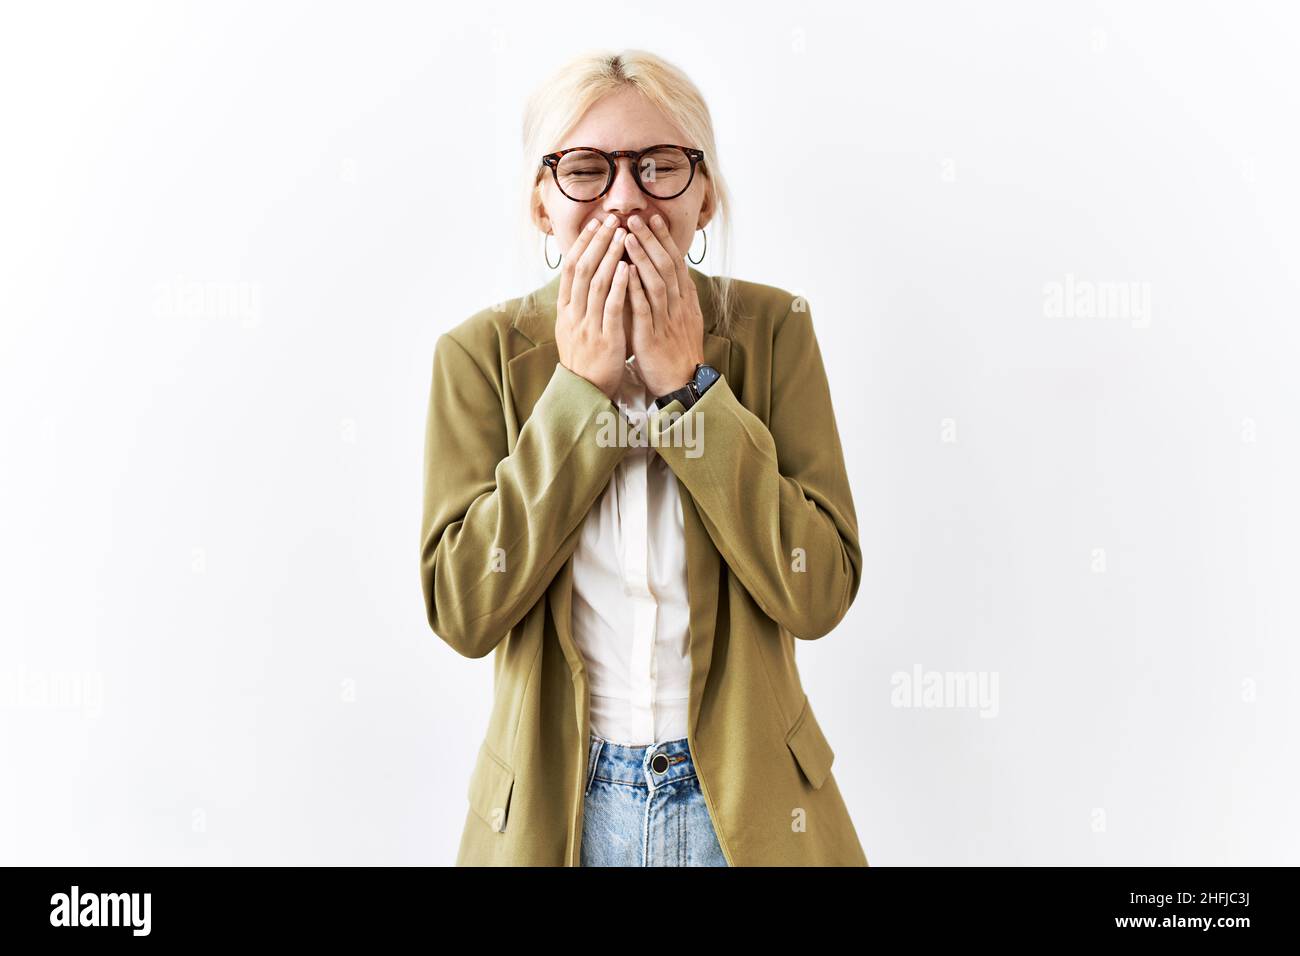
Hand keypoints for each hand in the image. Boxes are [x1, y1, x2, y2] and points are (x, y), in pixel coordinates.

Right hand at [554, 215, 629, 400]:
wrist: (584, 394)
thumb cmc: (586, 358)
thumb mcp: (575, 328)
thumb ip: (580, 303)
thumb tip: (587, 275)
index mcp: (566, 310)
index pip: (571, 268)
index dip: (583, 243)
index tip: (595, 223)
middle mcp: (573, 314)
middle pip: (583, 269)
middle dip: (597, 242)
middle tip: (611, 220)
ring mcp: (588, 327)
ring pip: (596, 284)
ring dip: (610, 256)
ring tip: (622, 234)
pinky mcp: (605, 340)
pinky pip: (611, 308)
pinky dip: (619, 286)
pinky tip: (629, 268)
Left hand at [623, 213, 704, 398]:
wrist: (683, 385)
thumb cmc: (677, 353)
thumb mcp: (682, 321)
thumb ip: (675, 298)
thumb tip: (670, 275)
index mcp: (685, 302)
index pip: (676, 263)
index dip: (665, 240)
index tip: (653, 218)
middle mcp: (679, 306)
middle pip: (667, 266)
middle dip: (651, 240)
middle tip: (637, 217)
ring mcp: (667, 321)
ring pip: (657, 282)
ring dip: (642, 257)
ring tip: (626, 235)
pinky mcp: (653, 336)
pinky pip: (645, 308)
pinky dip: (635, 288)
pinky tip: (624, 272)